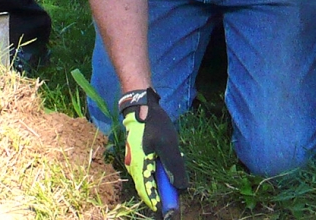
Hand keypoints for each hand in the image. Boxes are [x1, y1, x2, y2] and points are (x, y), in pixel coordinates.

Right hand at [117, 89, 185, 216]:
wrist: (140, 106)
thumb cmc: (153, 124)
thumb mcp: (168, 144)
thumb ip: (174, 166)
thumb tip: (181, 187)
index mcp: (140, 166)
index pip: (148, 192)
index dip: (159, 204)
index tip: (169, 212)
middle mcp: (134, 167)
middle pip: (147, 188)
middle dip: (161, 196)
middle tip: (174, 203)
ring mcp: (135, 162)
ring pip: (148, 180)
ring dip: (160, 186)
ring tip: (172, 190)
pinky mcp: (139, 157)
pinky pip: (148, 172)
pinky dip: (157, 176)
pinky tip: (166, 172)